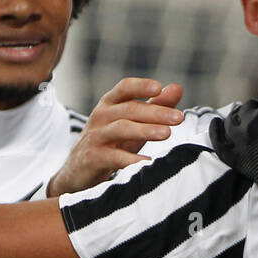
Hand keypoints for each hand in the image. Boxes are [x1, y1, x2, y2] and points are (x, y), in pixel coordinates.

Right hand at [47, 78, 184, 195]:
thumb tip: (177, 88)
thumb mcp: (133, 122)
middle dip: (156, 112)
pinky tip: (148, 162)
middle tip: (179, 118)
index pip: (125, 88)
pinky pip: (114, 157)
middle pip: (129, 109)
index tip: (159, 88)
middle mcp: (101, 116)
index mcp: (110, 104)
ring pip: (121, 128)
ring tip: (167, 134)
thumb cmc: (111, 142)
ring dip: (145, 130)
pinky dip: (132, 160)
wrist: (78, 171)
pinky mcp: (93, 157)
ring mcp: (96, 136)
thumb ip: (155, 106)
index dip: (141, 86)